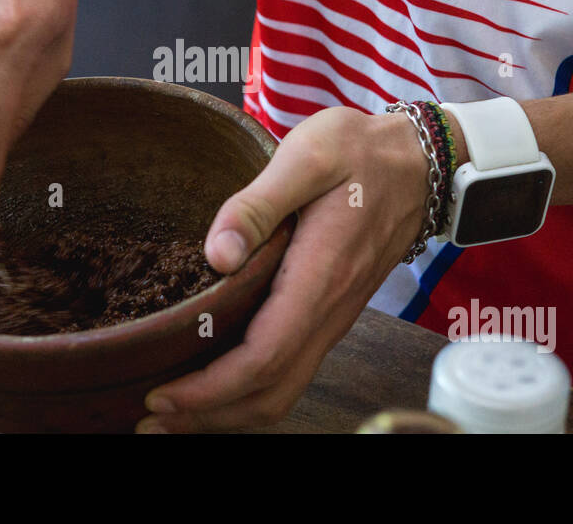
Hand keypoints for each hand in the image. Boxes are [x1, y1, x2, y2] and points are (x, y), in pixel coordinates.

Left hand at [137, 106, 436, 431]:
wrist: (421, 162)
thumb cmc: (361, 153)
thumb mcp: (307, 157)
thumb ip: (257, 205)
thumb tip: (217, 256)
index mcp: (320, 278)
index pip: (263, 358)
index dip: (210, 389)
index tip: (161, 396)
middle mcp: (330, 311)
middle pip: (271, 392)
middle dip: (210, 415)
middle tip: (151, 418)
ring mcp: (333, 318)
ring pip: (284, 389)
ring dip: (229, 410)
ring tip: (175, 412)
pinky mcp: (330, 313)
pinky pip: (292, 370)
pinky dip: (250, 389)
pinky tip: (215, 379)